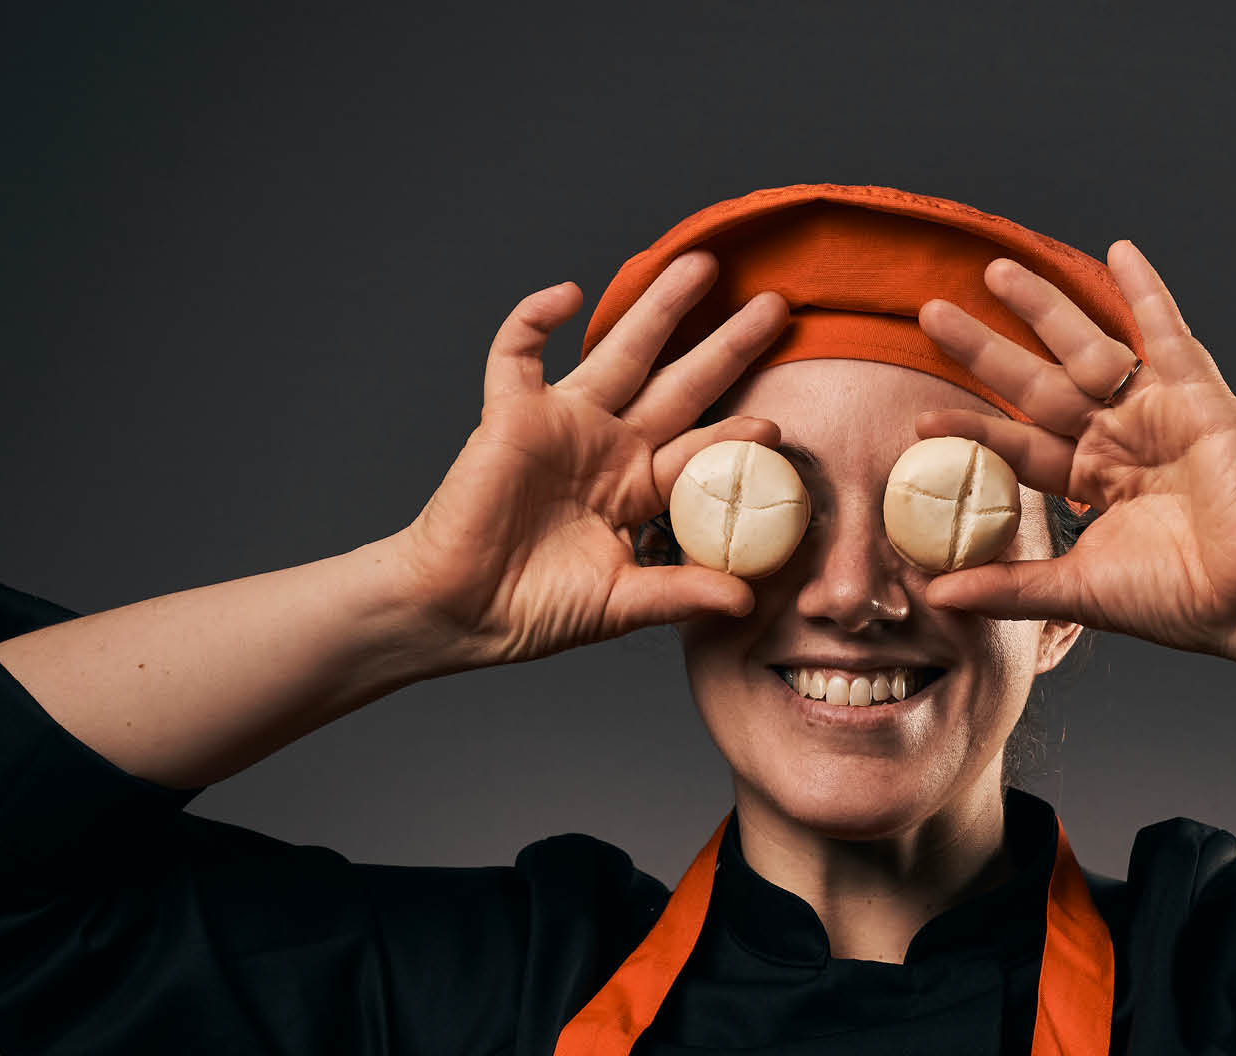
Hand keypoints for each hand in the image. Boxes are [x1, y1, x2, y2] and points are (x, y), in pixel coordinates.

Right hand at [395, 251, 789, 667]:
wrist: (461, 611)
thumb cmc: (535, 610)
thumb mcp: (622, 604)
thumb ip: (681, 593)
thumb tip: (745, 602)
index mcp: (638, 489)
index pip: (700, 450)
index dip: (734, 436)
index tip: (774, 429)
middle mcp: (608, 447)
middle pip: (680, 384)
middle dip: (725, 345)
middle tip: (774, 306)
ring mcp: (562, 424)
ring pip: (619, 352)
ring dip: (659, 308)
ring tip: (702, 265)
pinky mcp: (510, 415)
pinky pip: (518, 352)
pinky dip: (535, 318)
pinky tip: (569, 293)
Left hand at [914, 241, 1235, 663]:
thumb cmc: (1176, 600)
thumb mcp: (1076, 592)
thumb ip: (1007, 586)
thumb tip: (935, 594)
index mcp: (1090, 483)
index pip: (1017, 446)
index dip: (971, 430)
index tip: (920, 419)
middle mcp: (1117, 441)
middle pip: (1038, 384)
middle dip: (986, 349)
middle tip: (932, 314)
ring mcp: (1156, 413)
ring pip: (1087, 347)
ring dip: (1043, 307)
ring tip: (995, 271)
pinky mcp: (1198, 396)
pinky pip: (1168, 332)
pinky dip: (1146, 291)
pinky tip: (1120, 251)